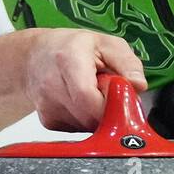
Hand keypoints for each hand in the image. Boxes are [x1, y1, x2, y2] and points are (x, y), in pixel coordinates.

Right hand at [23, 28, 147, 132]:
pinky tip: (83, 103)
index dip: (111, 103)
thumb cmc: (73, 46)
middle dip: (109, 110)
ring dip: (99, 116)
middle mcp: (52, 86)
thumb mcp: (106, 43)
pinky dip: (87, 121)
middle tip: (109, 92)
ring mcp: (48, 107)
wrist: (34, 56)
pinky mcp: (48, 122)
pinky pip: (78, 130)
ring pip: (86, 126)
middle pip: (91, 116)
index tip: (121, 96)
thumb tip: (139, 86)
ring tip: (94, 94)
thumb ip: (127, 63)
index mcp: (68, 61)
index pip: (88, 96)